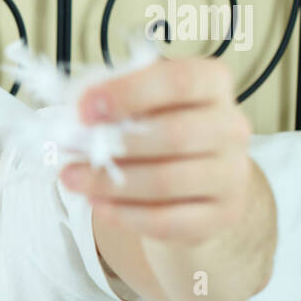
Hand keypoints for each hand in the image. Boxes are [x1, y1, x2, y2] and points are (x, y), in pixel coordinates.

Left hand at [59, 57, 252, 245]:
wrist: (196, 185)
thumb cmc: (158, 131)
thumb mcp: (142, 106)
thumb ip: (117, 104)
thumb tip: (77, 115)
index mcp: (212, 85)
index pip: (180, 81)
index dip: (130, 93)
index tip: (85, 109)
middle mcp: (231, 127)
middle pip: (174, 135)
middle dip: (113, 143)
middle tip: (67, 147)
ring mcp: (232, 174)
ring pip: (166, 181)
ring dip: (109, 182)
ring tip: (72, 179)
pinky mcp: (222, 214)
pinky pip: (168, 219)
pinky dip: (126, 214)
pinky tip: (99, 205)